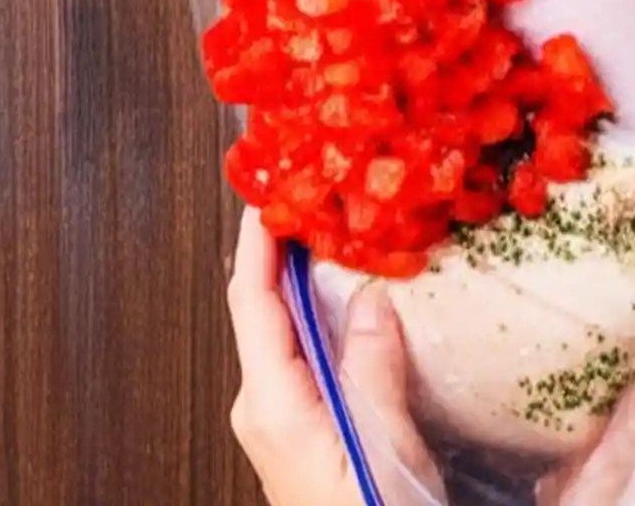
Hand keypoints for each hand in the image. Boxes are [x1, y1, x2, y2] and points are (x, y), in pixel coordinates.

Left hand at [226, 208, 445, 505]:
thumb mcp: (382, 445)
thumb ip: (372, 370)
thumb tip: (371, 300)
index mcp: (272, 405)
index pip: (252, 302)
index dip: (258, 241)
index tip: (270, 190)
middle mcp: (266, 406)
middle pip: (262, 308)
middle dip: (282, 248)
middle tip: (315, 195)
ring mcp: (284, 417)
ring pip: (287, 329)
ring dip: (306, 278)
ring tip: (338, 230)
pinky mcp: (308, 425)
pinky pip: (308, 352)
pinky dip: (325, 312)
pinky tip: (357, 296)